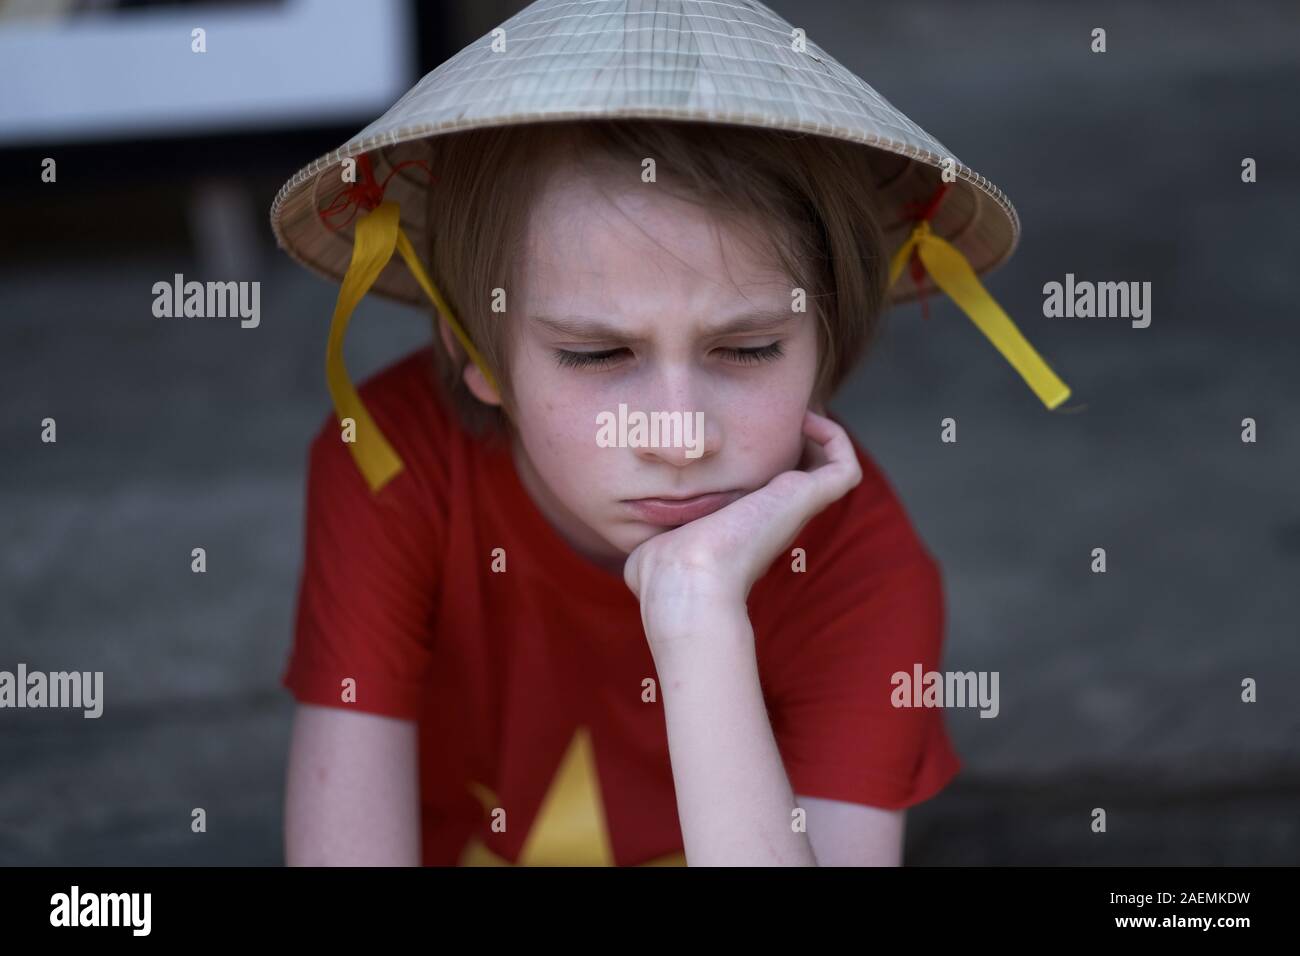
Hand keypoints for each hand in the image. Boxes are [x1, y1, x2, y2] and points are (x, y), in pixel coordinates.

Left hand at [623, 409, 862, 640]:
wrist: (686, 578)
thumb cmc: (663, 571)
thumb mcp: (652, 548)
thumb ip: (650, 539)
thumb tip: (637, 547)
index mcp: (743, 528)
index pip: (765, 494)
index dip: (763, 464)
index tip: (747, 437)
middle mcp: (773, 518)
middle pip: (803, 477)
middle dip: (797, 442)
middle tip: (782, 415)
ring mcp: (794, 509)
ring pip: (833, 471)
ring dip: (824, 436)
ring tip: (802, 410)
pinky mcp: (806, 499)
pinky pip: (844, 467)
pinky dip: (836, 438)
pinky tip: (808, 420)